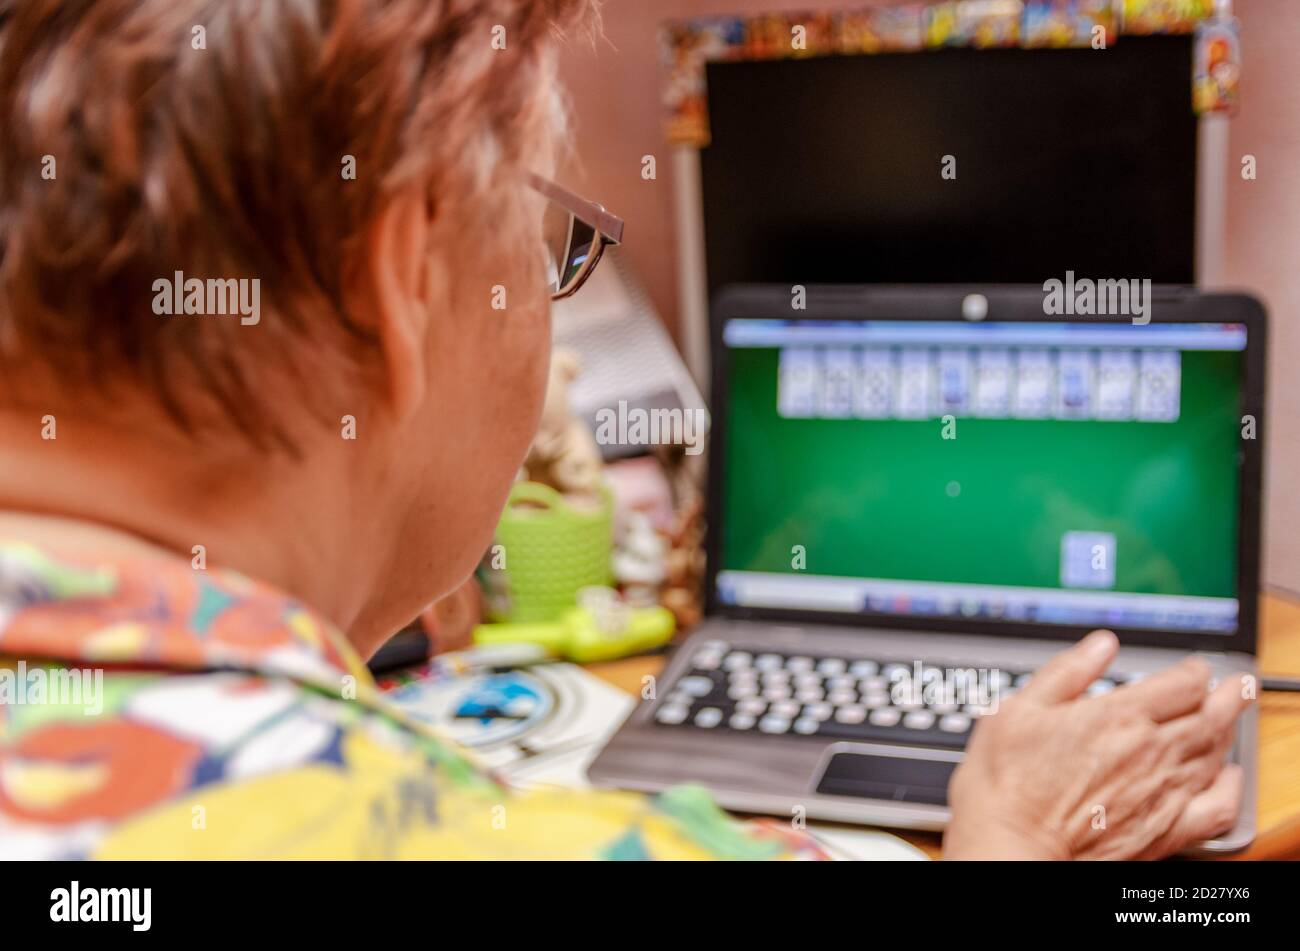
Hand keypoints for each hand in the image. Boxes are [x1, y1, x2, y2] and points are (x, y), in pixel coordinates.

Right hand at [943, 629, 1251, 859]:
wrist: (1013, 844)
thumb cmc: (1007, 783)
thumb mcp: (1018, 709)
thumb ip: (1067, 672)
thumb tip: (1099, 645)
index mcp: (1118, 717)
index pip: (1181, 685)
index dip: (1194, 672)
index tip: (1193, 670)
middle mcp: (1150, 753)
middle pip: (1210, 716)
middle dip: (1226, 697)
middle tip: (1233, 687)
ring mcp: (1162, 793)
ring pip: (1216, 754)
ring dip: (1227, 731)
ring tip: (1227, 719)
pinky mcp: (1165, 830)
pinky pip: (1217, 807)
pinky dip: (1231, 788)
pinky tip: (1228, 777)